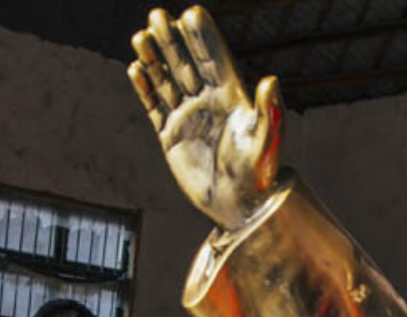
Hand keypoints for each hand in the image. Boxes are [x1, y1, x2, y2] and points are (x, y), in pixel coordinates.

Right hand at [129, 7, 283, 230]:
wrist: (239, 208)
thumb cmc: (258, 176)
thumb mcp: (267, 143)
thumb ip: (270, 113)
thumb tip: (271, 80)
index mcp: (232, 99)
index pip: (214, 60)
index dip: (203, 38)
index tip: (191, 13)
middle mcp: (208, 104)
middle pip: (186, 63)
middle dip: (172, 39)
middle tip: (157, 15)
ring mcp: (188, 119)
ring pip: (167, 81)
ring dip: (154, 59)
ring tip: (141, 36)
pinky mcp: (171, 138)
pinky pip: (154, 108)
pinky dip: (144, 89)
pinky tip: (135, 69)